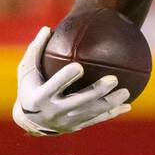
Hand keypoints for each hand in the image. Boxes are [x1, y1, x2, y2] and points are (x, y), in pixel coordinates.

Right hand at [12, 27, 130, 135]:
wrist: (31, 122)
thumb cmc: (29, 88)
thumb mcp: (26, 70)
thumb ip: (36, 50)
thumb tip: (48, 28)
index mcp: (40, 97)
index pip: (54, 87)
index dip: (66, 78)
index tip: (79, 66)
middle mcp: (55, 112)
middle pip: (80, 102)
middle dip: (97, 92)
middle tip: (113, 79)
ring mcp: (68, 121)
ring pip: (92, 112)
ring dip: (110, 103)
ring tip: (126, 91)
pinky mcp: (78, 126)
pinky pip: (98, 119)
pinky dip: (113, 113)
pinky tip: (128, 106)